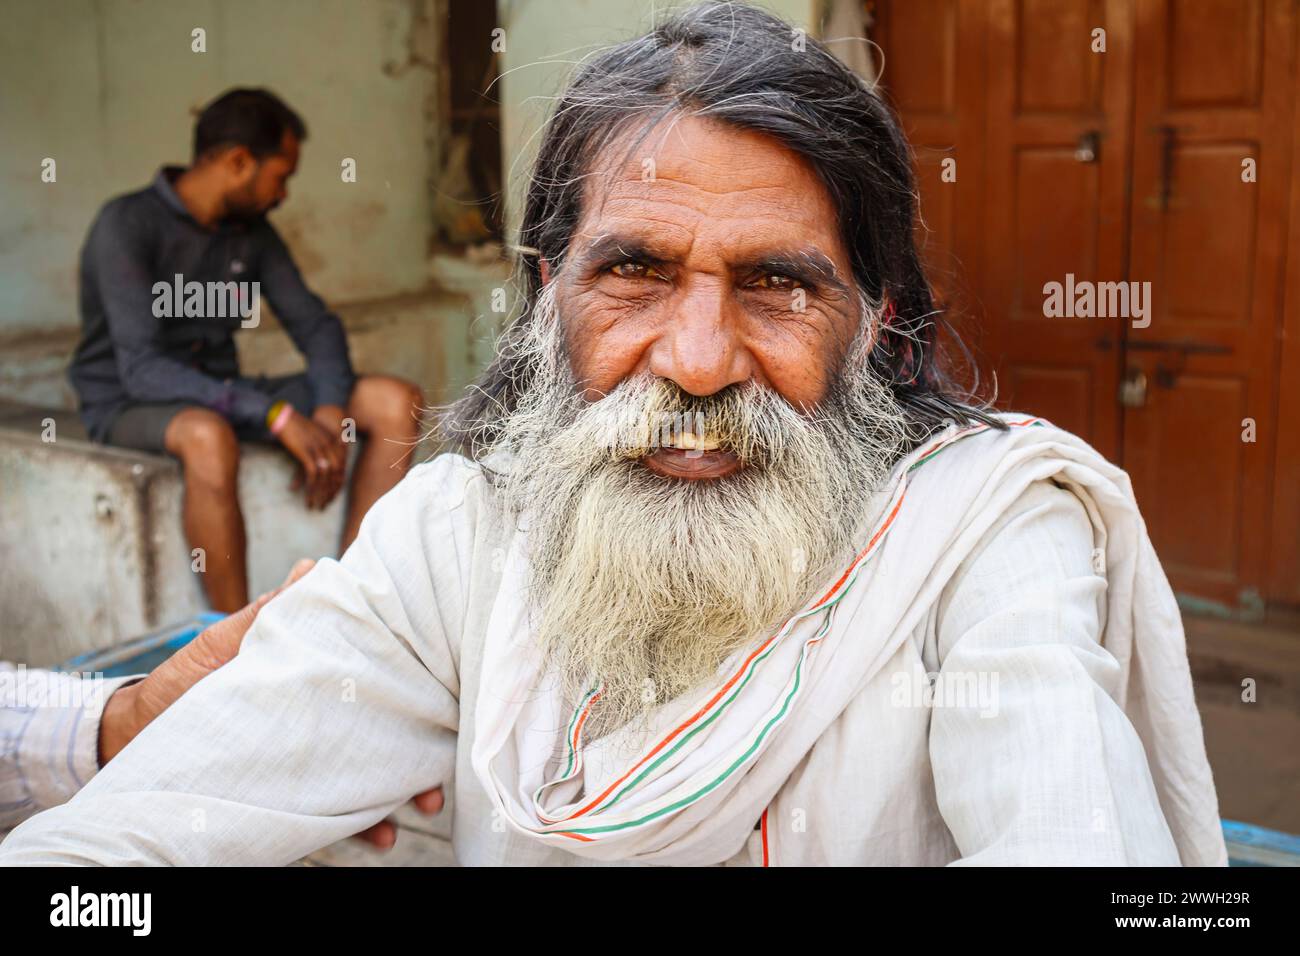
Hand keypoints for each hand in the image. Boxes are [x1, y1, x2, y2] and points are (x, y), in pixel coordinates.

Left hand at [96, 556, 444, 851]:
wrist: (133, 735)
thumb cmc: (183, 682)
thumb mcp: (227, 642)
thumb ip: (271, 612)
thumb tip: (312, 567)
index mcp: (316, 682)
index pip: (376, 685)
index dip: (412, 696)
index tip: (441, 704)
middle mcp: (322, 724)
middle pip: (386, 738)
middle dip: (421, 755)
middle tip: (439, 771)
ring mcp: (308, 762)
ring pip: (370, 781)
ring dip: (400, 794)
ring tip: (419, 805)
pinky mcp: (289, 797)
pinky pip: (334, 817)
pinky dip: (363, 828)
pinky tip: (379, 836)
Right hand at [278, 409, 345, 508]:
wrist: (284, 415)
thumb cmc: (296, 425)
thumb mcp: (315, 434)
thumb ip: (321, 446)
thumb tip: (321, 461)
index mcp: (333, 443)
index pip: (341, 469)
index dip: (337, 485)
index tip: (332, 496)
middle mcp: (329, 447)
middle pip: (335, 475)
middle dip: (330, 493)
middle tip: (324, 505)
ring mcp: (318, 450)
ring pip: (325, 477)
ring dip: (320, 494)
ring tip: (315, 506)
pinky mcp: (306, 452)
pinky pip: (312, 475)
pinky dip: (310, 488)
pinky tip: (307, 497)